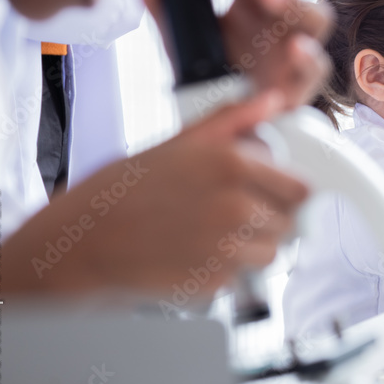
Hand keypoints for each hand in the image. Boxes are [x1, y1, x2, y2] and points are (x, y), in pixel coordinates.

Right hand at [0, 92, 308, 300]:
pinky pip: (239, 278)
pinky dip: (223, 271)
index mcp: (234, 165)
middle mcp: (237, 207)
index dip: (288, 192)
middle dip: (267, 219)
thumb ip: (233, 119)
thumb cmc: (123, 189)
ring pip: (270, 254)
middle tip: (231, 214)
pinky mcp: (214, 283)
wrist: (81, 243)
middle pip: (289, 223)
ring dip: (250, 248)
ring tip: (211, 235)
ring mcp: (227, 249)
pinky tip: (192, 255)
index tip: (273, 194)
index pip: (302, 189)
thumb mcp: (179, 141)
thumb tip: (273, 100)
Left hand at [144, 0, 333, 108]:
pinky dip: (308, 57)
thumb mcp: (187, 44)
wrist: (228, 120)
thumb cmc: (216, 73)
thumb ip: (169, 16)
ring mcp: (298, 49)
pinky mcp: (303, 83)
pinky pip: (316, 67)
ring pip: (317, 18)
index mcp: (256, 5)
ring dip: (296, 5)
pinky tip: (296, 48)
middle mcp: (281, 22)